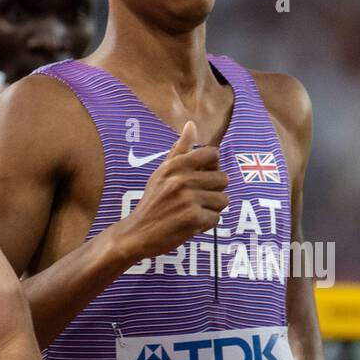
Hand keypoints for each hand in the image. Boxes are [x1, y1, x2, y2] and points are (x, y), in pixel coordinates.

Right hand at [116, 121, 227, 262]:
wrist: (136, 234)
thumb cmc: (152, 202)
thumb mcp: (161, 173)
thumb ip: (179, 150)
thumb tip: (191, 124)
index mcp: (175, 166)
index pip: (213, 154)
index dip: (212, 167)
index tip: (201, 178)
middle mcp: (182, 179)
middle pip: (223, 179)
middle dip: (213, 191)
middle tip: (195, 200)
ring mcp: (188, 199)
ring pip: (222, 200)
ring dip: (211, 209)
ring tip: (193, 212)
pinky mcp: (193, 218)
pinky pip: (216, 219)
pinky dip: (206, 225)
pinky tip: (190, 224)